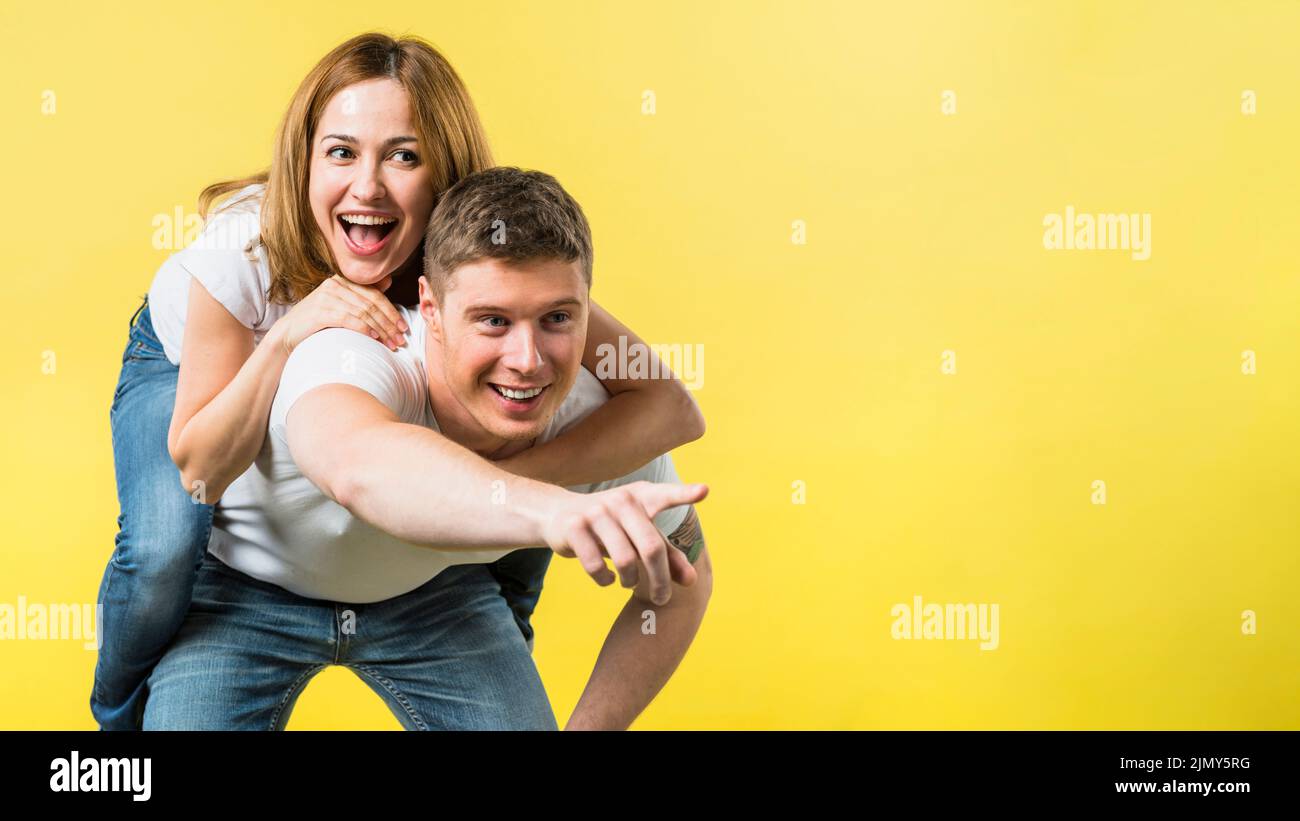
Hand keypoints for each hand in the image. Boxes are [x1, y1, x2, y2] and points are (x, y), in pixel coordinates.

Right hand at [277, 274, 407, 352]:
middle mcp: (335, 285)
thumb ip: (362, 294)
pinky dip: (364, 328)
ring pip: (363, 312)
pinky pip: (349, 319)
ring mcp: (327, 296)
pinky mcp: (321, 311)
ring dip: (380, 329)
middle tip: (400, 339)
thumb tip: (388, 282)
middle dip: (389, 323)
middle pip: (371, 304)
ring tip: (391, 343)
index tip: (403, 327)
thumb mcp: (341, 306)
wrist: (288, 334)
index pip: (374, 295)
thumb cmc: (317, 323)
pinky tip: (374, 338)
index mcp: (342, 281)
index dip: (391, 311)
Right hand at [542, 482, 707, 604]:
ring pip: (624, 560)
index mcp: (642, 497)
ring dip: (630, 580)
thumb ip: (668, 555)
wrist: (560, 515)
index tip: (704, 491)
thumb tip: (693, 581)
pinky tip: (607, 579)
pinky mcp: (575, 527)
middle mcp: (621, 500)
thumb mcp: (640, 535)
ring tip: (629, 583)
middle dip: (660, 580)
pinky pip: (595, 565)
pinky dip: (605, 580)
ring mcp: (597, 512)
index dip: (684, 493)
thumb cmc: (612, 526)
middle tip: (663, 599)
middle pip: (651, 548)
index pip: (666, 496)